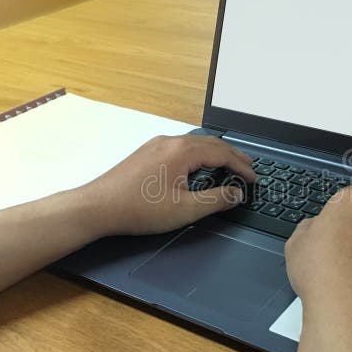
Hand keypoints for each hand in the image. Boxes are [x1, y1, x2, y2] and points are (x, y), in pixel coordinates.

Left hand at [81, 134, 255, 236]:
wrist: (98, 207)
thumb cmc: (138, 209)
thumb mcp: (184, 210)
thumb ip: (215, 200)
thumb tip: (236, 194)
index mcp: (183, 152)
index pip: (223, 153)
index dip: (242, 167)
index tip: (254, 179)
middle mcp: (170, 142)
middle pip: (211, 143)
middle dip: (232, 155)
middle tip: (248, 167)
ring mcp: (156, 145)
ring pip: (195, 144)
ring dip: (215, 153)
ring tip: (229, 165)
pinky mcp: (147, 153)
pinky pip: (181, 147)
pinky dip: (199, 154)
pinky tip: (199, 166)